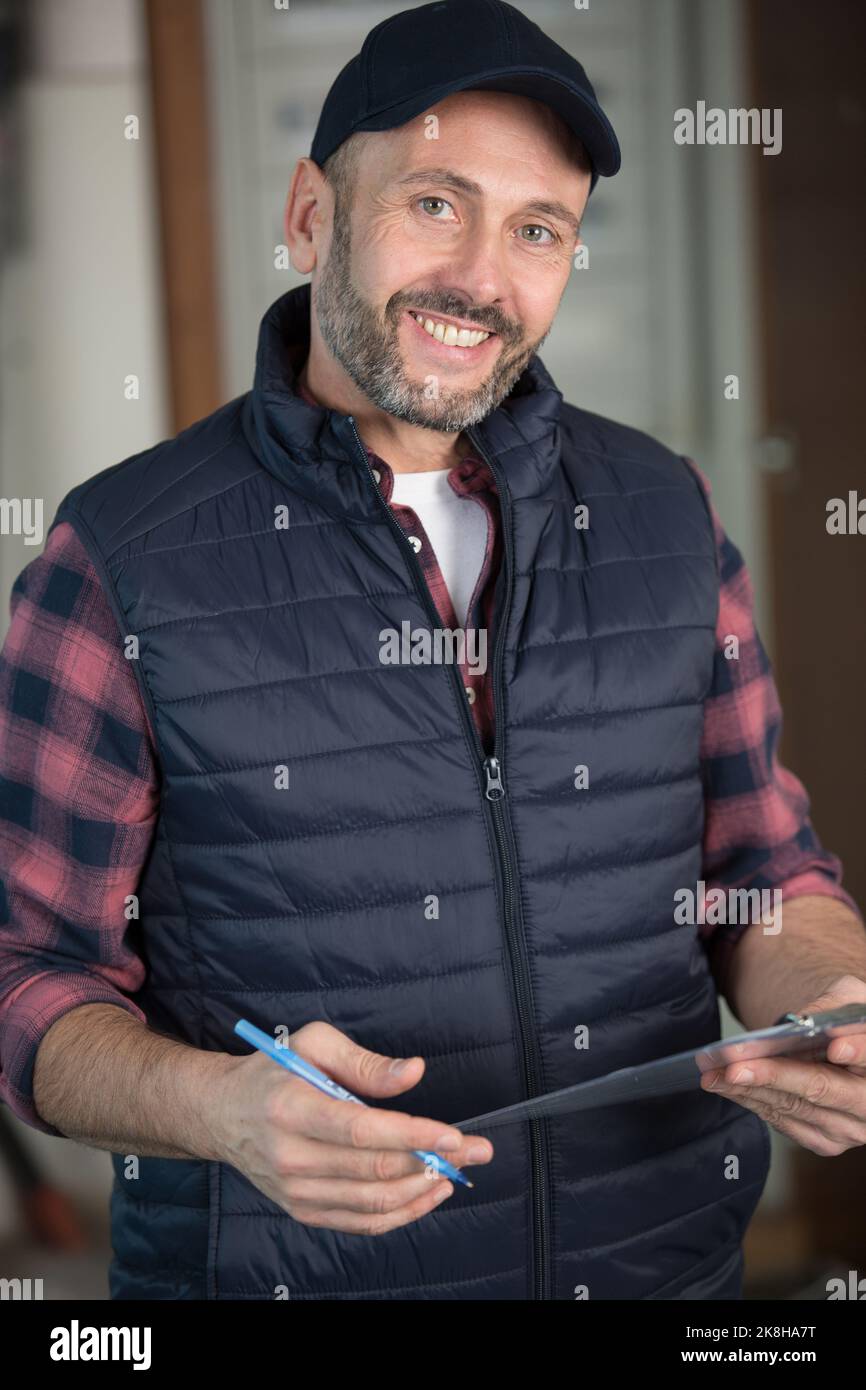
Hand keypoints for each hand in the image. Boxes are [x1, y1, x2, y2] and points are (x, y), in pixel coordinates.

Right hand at [212, 1020, 492, 1233]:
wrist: (223, 1114)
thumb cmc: (274, 1071)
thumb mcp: (313, 1043)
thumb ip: (366, 1061)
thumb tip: (415, 1073)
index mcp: (291, 1108)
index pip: (362, 1131)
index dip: (414, 1136)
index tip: (455, 1136)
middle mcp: (291, 1157)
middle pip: (374, 1171)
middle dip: (433, 1162)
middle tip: (475, 1151)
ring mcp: (295, 1191)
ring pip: (373, 1203)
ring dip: (423, 1192)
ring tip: (455, 1173)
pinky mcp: (302, 1210)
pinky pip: (360, 1222)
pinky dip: (400, 1214)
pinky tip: (426, 1195)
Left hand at [700, 974, 865, 1154]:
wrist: (846, 1047)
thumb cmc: (850, 1018)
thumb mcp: (850, 998)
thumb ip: (834, 1006)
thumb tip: (801, 1021)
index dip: (857, 1052)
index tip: (835, 1047)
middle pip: (823, 1089)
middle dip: (775, 1076)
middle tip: (736, 1066)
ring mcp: (850, 1128)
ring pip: (796, 1108)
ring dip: (750, 1090)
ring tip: (715, 1072)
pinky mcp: (825, 1141)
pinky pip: (784, 1121)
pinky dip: (752, 1102)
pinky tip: (727, 1086)